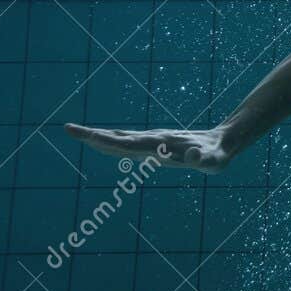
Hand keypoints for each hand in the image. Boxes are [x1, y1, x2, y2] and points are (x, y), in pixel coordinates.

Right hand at [64, 124, 231, 173]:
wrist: (223, 140)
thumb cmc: (218, 155)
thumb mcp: (215, 161)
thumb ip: (204, 160)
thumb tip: (194, 156)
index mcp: (160, 146)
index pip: (129, 144)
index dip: (108, 142)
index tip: (88, 137)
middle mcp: (153, 140)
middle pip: (117, 138)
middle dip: (92, 135)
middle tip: (67, 129)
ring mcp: (153, 140)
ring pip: (120, 137)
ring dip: (98, 136)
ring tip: (76, 132)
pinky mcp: (155, 143)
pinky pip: (127, 140)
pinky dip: (111, 139)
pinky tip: (101, 140)